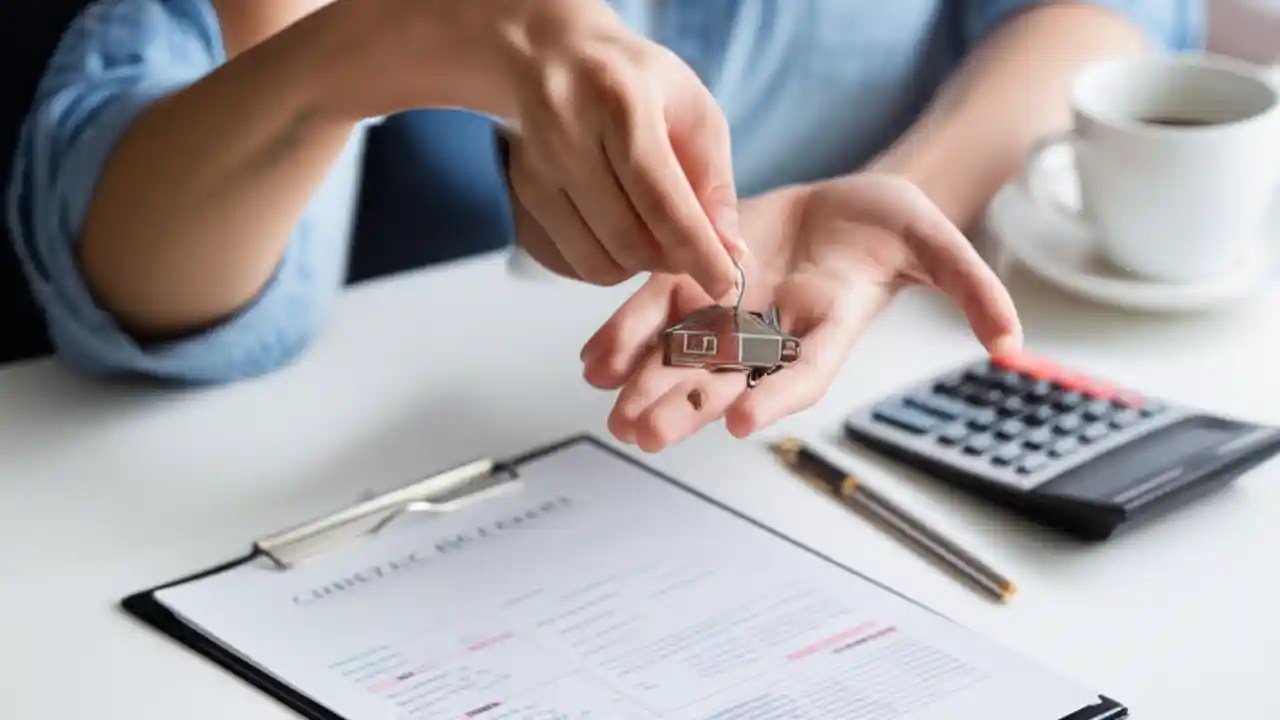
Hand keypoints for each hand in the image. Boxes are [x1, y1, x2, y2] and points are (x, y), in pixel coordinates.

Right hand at [312, 0, 741, 294]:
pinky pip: (570, 263)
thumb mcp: (692, 110)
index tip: (723, 283)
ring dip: (638, 265)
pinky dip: (605, 264)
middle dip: (671, 260)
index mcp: (620, 103)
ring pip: (597, 261)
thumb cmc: (632, 82)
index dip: (696, 250)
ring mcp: (535, 169)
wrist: (549, 55)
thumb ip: (713, 182)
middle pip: (628, 239)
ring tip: (654, 234)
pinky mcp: (519, 196)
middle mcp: (567, 136)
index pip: (661, 199)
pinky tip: (620, 234)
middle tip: (691, 249)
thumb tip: (730, 253)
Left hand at [579, 175, 1022, 451]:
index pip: (801, 373)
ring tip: (615, 415)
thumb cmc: (889, 226)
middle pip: (727, 379)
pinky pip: (656, 311)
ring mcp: (730, 310)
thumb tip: (1013, 343)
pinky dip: (625, 335)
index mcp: (826, 331)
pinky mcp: (696, 280)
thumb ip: (970, 288)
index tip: (744, 421)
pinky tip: (594, 362)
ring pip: (683, 355)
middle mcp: (771, 333)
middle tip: (647, 435)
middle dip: (687, 406)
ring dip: (647, 384)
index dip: (775, 397)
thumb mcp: (935, 242)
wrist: (841, 206)